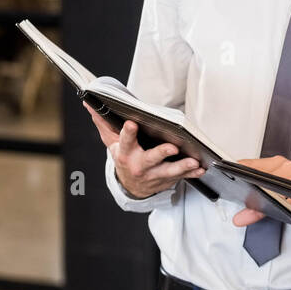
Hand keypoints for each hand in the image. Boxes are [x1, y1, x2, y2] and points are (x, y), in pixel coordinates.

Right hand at [86, 101, 204, 198]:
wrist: (131, 186)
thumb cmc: (124, 157)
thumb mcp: (111, 142)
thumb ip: (103, 123)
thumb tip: (89, 103)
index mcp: (125, 153)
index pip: (125, 141)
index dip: (128, 133)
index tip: (132, 123)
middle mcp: (139, 165)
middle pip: (150, 159)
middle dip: (161, 153)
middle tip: (172, 147)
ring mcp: (154, 174)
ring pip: (169, 171)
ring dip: (182, 166)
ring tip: (193, 161)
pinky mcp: (167, 180)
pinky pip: (182, 177)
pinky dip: (192, 174)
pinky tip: (200, 169)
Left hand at [230, 155, 290, 225]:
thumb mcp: (283, 191)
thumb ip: (261, 199)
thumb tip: (239, 217)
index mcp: (277, 164)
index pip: (247, 165)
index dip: (234, 173)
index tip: (221, 181)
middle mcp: (287, 166)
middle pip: (258, 177)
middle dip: (246, 191)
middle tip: (234, 203)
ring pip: (273, 189)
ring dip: (261, 203)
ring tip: (249, 213)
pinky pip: (289, 201)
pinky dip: (280, 209)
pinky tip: (276, 214)